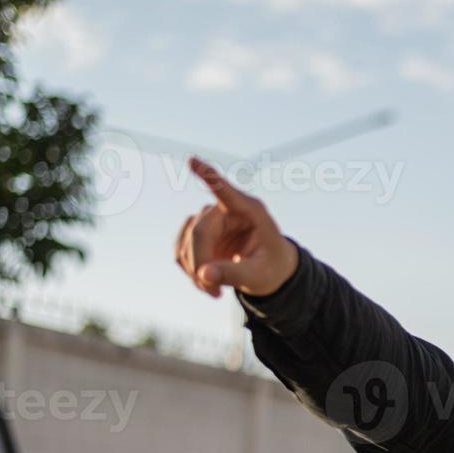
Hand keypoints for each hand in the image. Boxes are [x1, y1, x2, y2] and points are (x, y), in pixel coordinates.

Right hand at [174, 157, 297, 297]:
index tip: (193, 161)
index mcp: (251, 212)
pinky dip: (189, 270)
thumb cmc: (272, 268)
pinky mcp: (198, 233)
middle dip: (201, 263)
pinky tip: (206, 283)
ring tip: (214, 291)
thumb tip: (203, 275)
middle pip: (199, 232)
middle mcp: (227, 210)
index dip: (209, 177)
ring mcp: (210, 220)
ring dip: (194, 271)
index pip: (226, 192)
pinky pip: (181, 251)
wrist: (270, 271)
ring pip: (186, 242)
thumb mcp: (259, 276)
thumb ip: (234, 274)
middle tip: (212, 291)